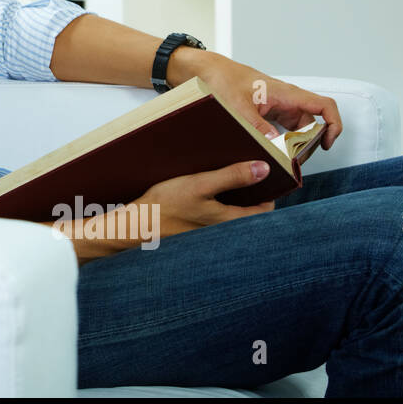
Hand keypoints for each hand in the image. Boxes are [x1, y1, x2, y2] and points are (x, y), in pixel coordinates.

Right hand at [129, 159, 276, 241]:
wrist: (136, 225)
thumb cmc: (166, 206)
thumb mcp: (200, 184)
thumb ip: (233, 176)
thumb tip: (263, 169)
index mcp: (231, 222)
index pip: (265, 210)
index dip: (266, 190)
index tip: (261, 173)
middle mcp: (224, 232)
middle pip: (249, 211)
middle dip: (248, 192)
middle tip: (241, 171)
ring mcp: (210, 233)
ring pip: (231, 213)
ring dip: (230, 197)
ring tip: (220, 177)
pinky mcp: (196, 230)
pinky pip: (215, 216)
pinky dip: (214, 203)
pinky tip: (201, 190)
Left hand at [187, 53, 342, 151]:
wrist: (210, 71)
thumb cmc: (224, 80)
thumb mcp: (237, 105)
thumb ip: (255, 125)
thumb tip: (273, 144)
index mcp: (286, 94)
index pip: (324, 106)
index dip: (334, 125)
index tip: (327, 144)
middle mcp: (288, 100)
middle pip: (314, 124)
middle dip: (311, 143)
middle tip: (296, 161)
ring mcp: (281, 106)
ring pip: (301, 128)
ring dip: (298, 144)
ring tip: (285, 160)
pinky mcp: (272, 113)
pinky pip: (287, 129)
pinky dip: (285, 141)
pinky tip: (276, 153)